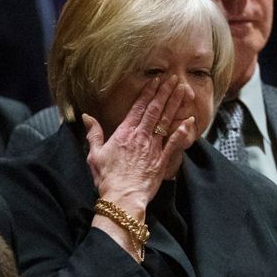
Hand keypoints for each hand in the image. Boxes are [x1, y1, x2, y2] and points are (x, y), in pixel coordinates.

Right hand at [83, 75, 196, 213]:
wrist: (122, 197)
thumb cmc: (107, 178)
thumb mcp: (94, 154)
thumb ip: (93, 134)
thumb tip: (86, 117)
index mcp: (124, 133)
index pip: (138, 107)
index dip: (148, 92)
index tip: (156, 80)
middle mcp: (141, 136)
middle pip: (154, 110)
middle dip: (164, 92)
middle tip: (173, 79)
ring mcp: (153, 148)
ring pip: (166, 121)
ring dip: (175, 105)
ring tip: (183, 90)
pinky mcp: (162, 161)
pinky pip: (174, 143)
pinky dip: (182, 131)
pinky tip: (190, 121)